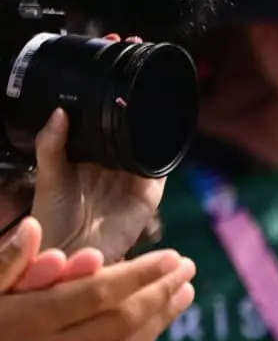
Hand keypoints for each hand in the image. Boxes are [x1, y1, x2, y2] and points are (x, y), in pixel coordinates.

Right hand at [0, 224, 194, 340]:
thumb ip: (4, 266)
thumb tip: (34, 229)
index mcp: (27, 321)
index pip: (101, 292)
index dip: (143, 273)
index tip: (173, 256)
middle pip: (124, 318)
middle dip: (161, 291)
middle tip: (188, 268)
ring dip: (160, 320)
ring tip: (184, 295)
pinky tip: (152, 337)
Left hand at [28, 108, 164, 259]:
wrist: (74, 253)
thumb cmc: (53, 219)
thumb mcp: (49, 176)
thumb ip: (52, 144)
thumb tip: (59, 111)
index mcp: (86, 156)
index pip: (101, 126)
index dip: (107, 109)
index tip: (111, 88)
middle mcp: (112, 166)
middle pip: (129, 135)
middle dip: (136, 117)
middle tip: (136, 95)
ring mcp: (132, 180)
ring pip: (148, 149)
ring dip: (154, 134)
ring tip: (153, 111)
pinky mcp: (149, 194)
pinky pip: (161, 170)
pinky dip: (166, 156)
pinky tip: (162, 141)